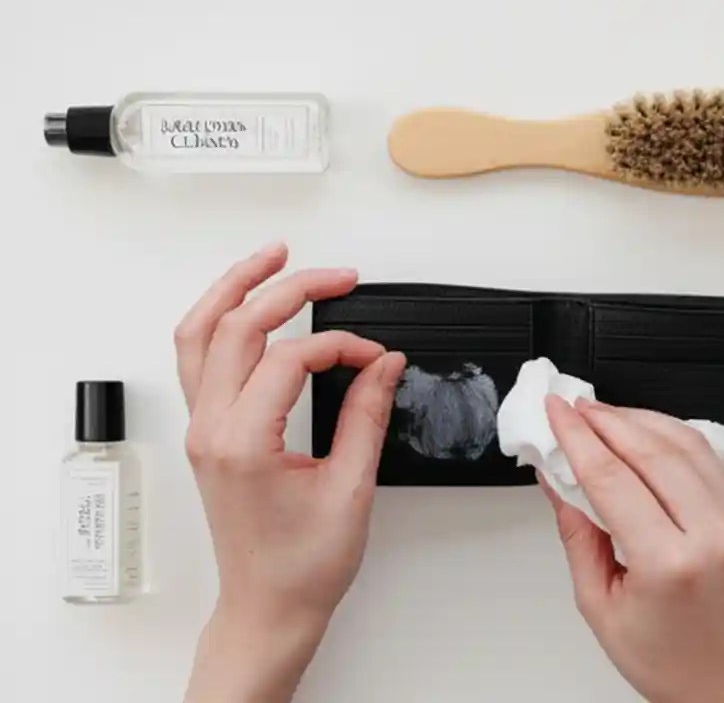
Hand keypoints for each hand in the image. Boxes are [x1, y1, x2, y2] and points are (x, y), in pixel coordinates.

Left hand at [176, 243, 405, 702]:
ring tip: (272, 258)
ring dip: (234, 288)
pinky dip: (220, 321)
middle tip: (336, 275)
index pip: (289, 359)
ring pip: (200, 334)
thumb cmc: (302, 566)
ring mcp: (202, 429)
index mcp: (243, 443)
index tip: (375, 358)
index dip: (340, 347)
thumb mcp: (350, 488)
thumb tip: (382, 365)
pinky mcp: (208, 433)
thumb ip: (366, 416)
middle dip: (289, 290)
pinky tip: (247, 305)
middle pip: (237, 327)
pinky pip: (198, 359)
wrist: (268, 607)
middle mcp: (211, 429)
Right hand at [543, 398, 723, 702]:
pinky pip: (707, 458)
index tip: (556, 413)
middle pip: (651, 450)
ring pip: (685, 443)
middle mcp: (708, 535)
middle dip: (605, 419)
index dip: (577, 437)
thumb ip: (578, 536)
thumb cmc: (669, 661)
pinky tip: (645, 430)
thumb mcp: (600, 606)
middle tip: (573, 406)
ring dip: (639, 419)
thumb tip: (557, 482)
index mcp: (667, 563)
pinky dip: (672, 434)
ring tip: (602, 413)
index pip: (612, 477)